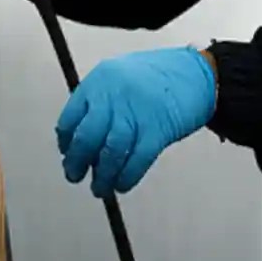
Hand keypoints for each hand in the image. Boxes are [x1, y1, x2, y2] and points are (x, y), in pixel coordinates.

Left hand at [56, 45, 215, 197]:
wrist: (196, 72)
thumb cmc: (158, 75)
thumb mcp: (119, 76)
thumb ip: (100, 101)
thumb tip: (83, 136)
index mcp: (99, 81)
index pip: (70, 118)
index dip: (65, 142)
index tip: (66, 153)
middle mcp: (113, 96)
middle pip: (86, 137)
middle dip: (77, 162)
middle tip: (74, 176)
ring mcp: (136, 113)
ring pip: (109, 152)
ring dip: (102, 175)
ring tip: (99, 188)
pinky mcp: (158, 130)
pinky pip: (136, 160)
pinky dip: (126, 177)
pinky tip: (121, 185)